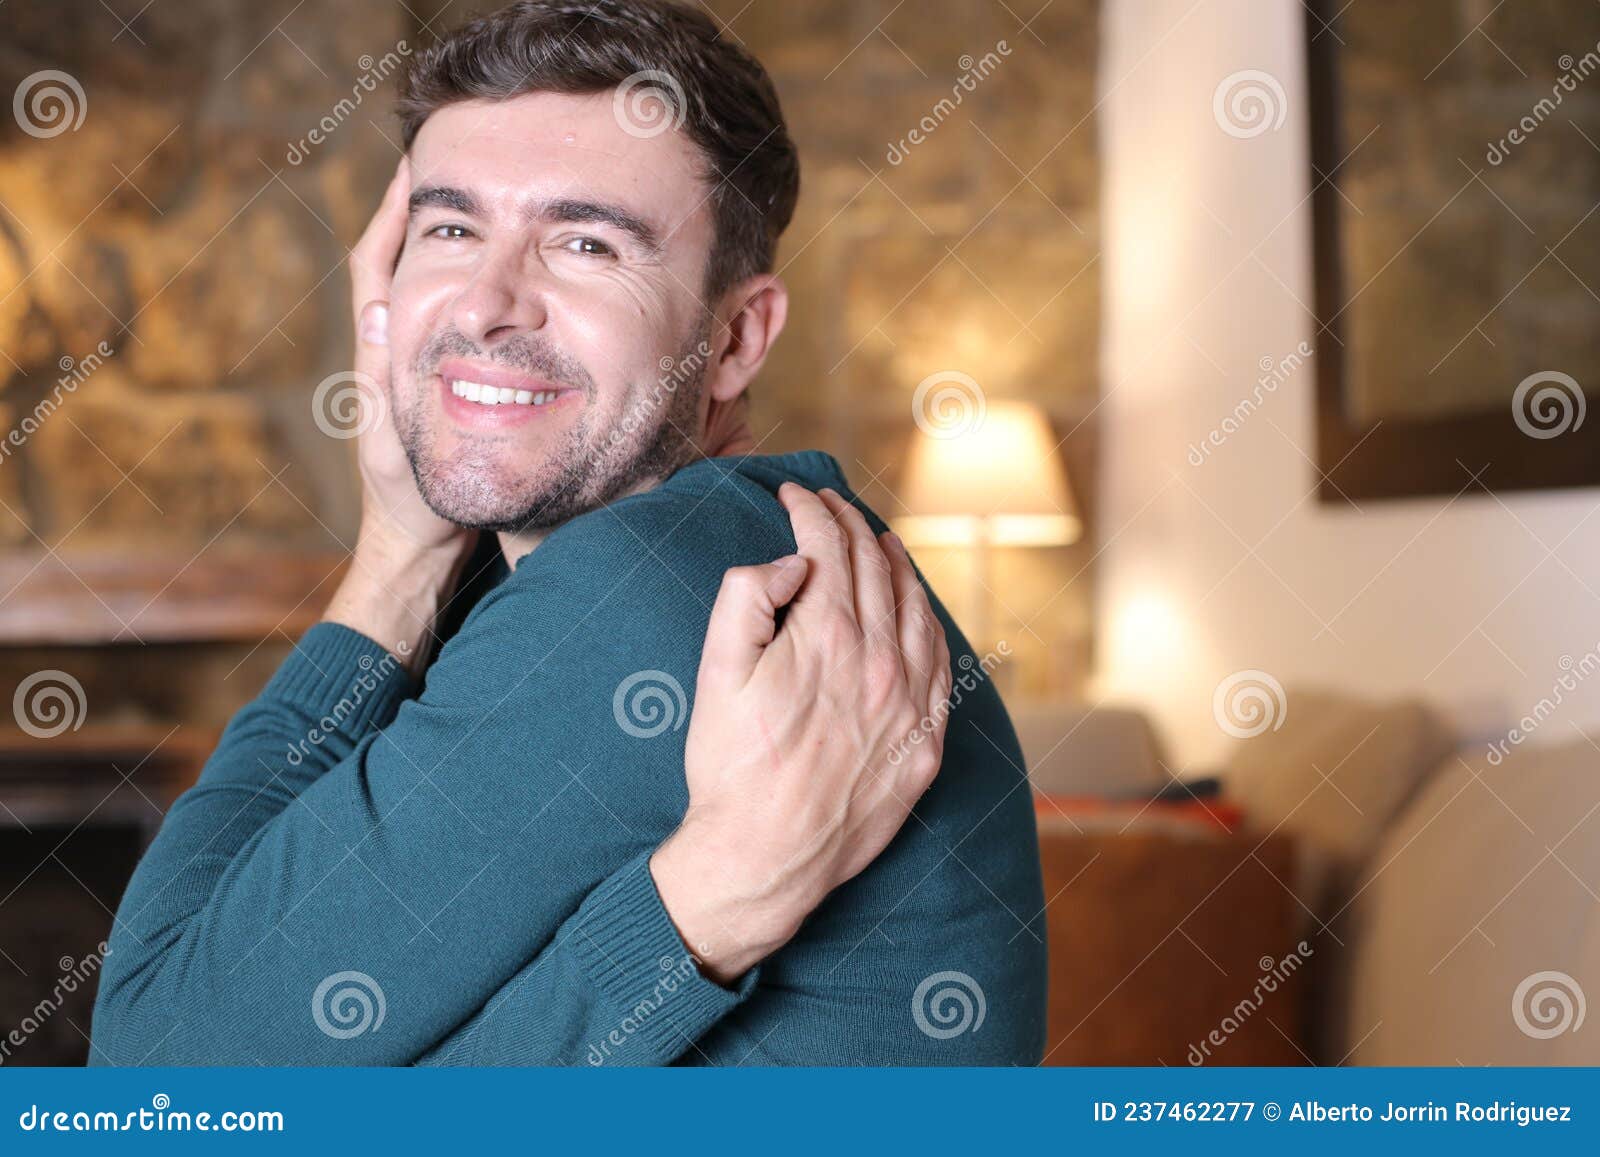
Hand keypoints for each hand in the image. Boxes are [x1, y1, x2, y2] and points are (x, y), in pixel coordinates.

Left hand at [323, 159, 474, 671]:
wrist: (421, 549)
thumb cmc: (408, 502)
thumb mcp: (394, 437)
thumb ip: (385, 377)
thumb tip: (380, 305)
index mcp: (377, 358)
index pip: (373, 271)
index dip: (388, 219)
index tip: (411, 174)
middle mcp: (394, 358)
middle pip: (401, 271)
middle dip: (420, 222)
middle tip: (446, 179)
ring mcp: (419, 377)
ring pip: (434, 301)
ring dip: (448, 256)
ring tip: (478, 219)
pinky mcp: (445, 398)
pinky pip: (459, 335)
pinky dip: (475, 303)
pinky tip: (505, 292)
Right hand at [651, 484, 952, 984]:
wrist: (766, 856)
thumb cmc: (732, 766)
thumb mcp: (718, 673)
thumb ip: (748, 599)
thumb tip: (793, 561)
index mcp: (828, 637)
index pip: (829, 547)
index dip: (809, 510)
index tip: (792, 494)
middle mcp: (881, 662)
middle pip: (875, 570)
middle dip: (850, 526)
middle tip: (830, 505)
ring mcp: (909, 704)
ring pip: (917, 611)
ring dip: (898, 567)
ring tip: (882, 542)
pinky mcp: (924, 744)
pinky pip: (940, 666)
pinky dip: (929, 624)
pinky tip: (918, 612)